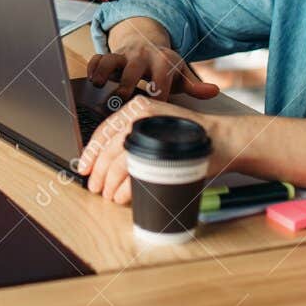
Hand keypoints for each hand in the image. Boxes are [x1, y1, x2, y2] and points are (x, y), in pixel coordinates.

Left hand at [76, 96, 220, 204]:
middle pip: (108, 149)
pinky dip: (125, 189)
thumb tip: (106, 164)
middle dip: (99, 174)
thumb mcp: (156, 130)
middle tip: (96, 188)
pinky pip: (135, 171)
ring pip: (119, 162)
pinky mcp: (162, 146)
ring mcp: (152, 129)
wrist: (222, 139)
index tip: (83, 169)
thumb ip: (134, 140)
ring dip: (111, 184)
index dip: (90, 153)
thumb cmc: (188, 138)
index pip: (103, 131)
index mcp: (136, 108)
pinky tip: (122, 196)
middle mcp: (140, 114)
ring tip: (110, 196)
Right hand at [87, 17, 220, 100]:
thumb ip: (195, 85)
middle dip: (126, 86)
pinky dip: (92, 67)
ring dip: (104, 72)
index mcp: (162, 62)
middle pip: (132, 70)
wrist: (147, 42)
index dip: (157, 97)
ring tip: (99, 85)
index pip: (160, 81)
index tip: (152, 112)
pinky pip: (97, 57)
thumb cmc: (164, 66)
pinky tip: (91, 80)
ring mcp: (124, 55)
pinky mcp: (110, 55)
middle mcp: (142, 57)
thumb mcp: (180, 74)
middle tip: (122, 101)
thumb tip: (214, 91)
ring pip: (110, 59)